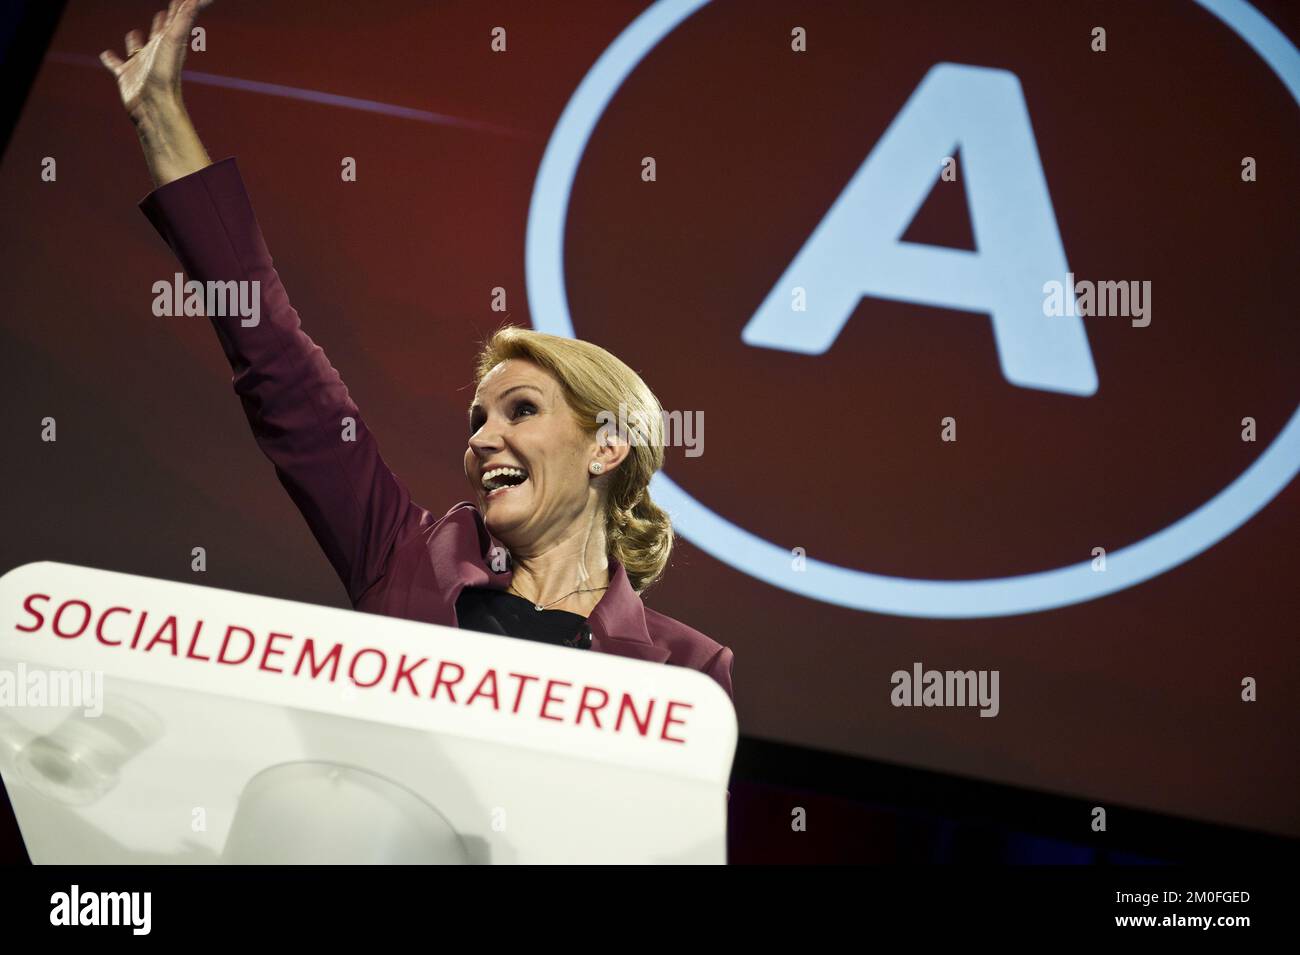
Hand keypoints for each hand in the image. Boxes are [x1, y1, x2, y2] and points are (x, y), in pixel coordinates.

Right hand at [99, 0, 213, 125]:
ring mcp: (141, 64)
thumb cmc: (166, 74)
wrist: (154, 106)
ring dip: (135, 40)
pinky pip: (116, 64)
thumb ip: (185, 17)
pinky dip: (111, 59)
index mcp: (170, 40)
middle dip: (163, 19)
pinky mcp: (126, 75)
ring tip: (134, 32)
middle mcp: (157, 51)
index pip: (178, 16)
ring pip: (138, 47)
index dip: (181, 5)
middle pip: (160, 31)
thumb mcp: (175, 38)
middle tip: (165, 11)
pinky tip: (106, 55)